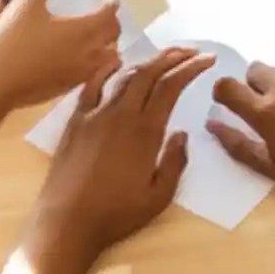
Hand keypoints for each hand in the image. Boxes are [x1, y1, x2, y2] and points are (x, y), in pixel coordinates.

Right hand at [0, 0, 120, 108]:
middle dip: (113, 23)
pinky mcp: (71, 86)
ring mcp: (81, 72)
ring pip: (108, 58)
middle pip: (114, 36)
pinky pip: (95, 73)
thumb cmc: (12, 41)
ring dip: (109, 45)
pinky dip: (97, 63)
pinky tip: (83, 58)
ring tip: (100, 38)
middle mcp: (89, 52)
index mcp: (82, 29)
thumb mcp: (24, 6)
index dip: (111, 3)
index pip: (108, 14)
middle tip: (106, 16)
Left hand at [26, 48, 215, 258]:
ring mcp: (94, 114)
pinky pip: (91, 85)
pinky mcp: (75, 121)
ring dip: (146, 60)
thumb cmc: (116, 214)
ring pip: (124, 75)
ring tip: (163, 56)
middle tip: (191, 51)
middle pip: (149, 73)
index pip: (171, 87)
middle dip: (173, 56)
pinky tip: (115, 60)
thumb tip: (181, 134)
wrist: (66, 222)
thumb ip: (175, 162)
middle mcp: (120, 114)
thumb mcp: (158, 196)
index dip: (191, 68)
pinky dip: (106, 68)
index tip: (208, 60)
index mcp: (145, 131)